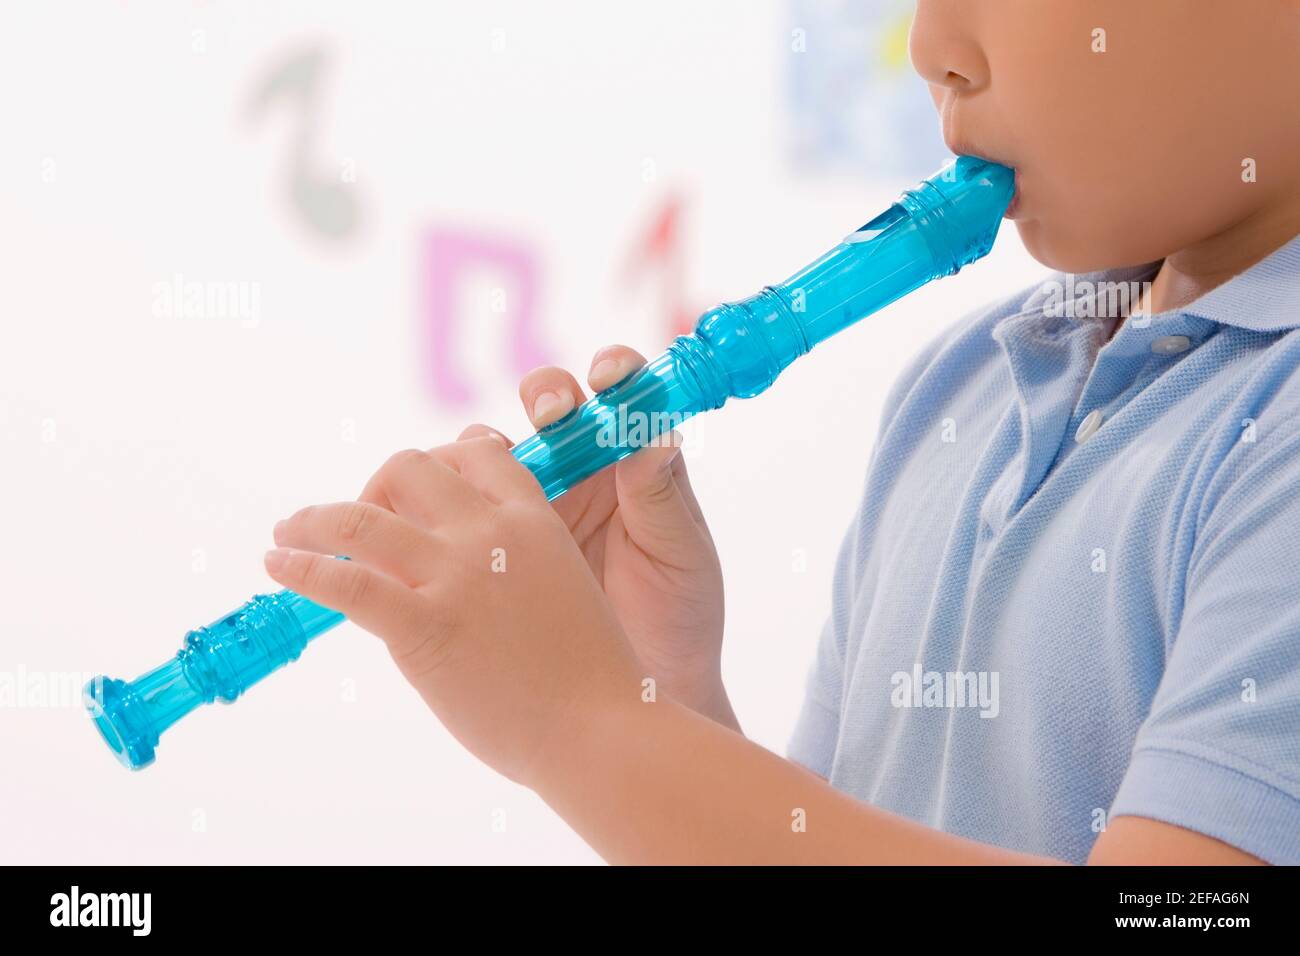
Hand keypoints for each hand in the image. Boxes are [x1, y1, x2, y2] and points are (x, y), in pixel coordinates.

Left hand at [265, 436, 644, 786]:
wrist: (599, 730)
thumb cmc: (586, 673)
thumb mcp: (559, 586)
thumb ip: (511, 560)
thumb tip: (450, 563)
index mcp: (533, 520)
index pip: (475, 451)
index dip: (435, 461)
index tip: (409, 489)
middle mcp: (492, 534)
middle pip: (410, 467)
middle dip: (375, 486)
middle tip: (359, 525)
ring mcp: (457, 577)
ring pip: (363, 516)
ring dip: (314, 520)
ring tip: (287, 532)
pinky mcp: (426, 626)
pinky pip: (348, 582)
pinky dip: (302, 568)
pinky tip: (278, 566)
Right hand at [461, 344, 735, 729]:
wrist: (634, 693)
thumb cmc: (677, 619)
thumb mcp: (680, 559)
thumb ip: (662, 499)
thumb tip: (654, 435)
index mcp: (635, 463)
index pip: (624, 396)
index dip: (613, 372)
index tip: (608, 374)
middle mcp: (582, 470)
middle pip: (552, 406)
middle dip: (547, 396)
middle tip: (551, 415)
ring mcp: (531, 502)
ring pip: (497, 447)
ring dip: (490, 440)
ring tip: (498, 460)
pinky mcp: (491, 539)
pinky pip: (459, 503)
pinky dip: (444, 492)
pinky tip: (448, 500)